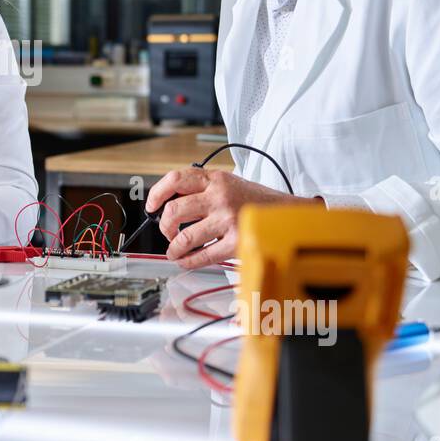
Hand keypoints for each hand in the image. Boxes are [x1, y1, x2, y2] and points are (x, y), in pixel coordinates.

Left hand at [145, 168, 321, 270]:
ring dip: (174, 248)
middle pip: (174, 211)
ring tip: (174, 251)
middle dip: (164, 226)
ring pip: (184, 237)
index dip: (157, 193)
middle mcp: (219, 196)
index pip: (175, 179)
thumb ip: (202, 190)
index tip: (152, 206)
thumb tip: (169, 205)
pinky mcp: (236, 242)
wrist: (287, 214)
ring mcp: (227, 219)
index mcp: (216, 179)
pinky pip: (202, 256)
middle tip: (167, 232)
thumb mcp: (228, 183)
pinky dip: (188, 261)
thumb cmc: (256, 200)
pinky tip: (186, 261)